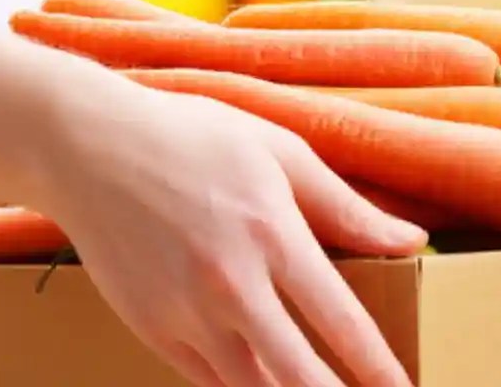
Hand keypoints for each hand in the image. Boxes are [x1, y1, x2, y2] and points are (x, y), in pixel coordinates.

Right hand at [38, 85, 425, 386]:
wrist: (87, 146)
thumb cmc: (195, 137)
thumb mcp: (282, 154)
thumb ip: (348, 208)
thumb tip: (413, 240)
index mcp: (274, 235)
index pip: (341, 321)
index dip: (378, 367)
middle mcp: (231, 285)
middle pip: (297, 374)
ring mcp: (184, 313)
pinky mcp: (150, 328)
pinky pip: (207, 380)